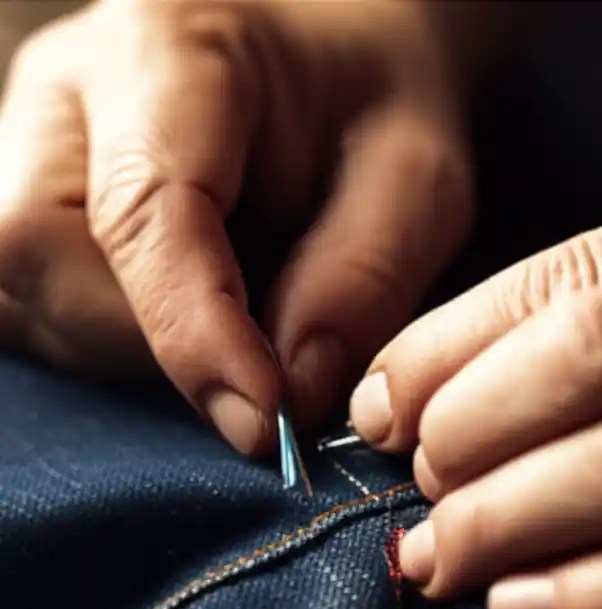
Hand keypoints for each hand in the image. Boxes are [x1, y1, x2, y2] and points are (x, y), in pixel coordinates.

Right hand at [0, 1, 472, 453]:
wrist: (338, 49)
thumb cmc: (380, 105)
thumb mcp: (419, 181)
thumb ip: (363, 281)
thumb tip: (294, 396)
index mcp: (173, 51)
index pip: (142, 213)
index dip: (194, 335)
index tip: (265, 423)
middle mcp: (68, 86)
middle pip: (37, 252)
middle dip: (148, 346)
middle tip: (261, 373)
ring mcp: (31, 134)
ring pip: (20, 288)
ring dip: (127, 349)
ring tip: (235, 331)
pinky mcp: (27, 187)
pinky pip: (30, 298)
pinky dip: (109, 339)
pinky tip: (192, 322)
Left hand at [354, 220, 601, 608]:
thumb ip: (504, 334)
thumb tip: (377, 409)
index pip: (558, 293)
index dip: (445, 356)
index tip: (382, 417)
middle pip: (585, 355)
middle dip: (469, 431)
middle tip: (429, 487)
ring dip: (499, 521)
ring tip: (443, 559)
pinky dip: (577, 603)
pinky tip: (517, 607)